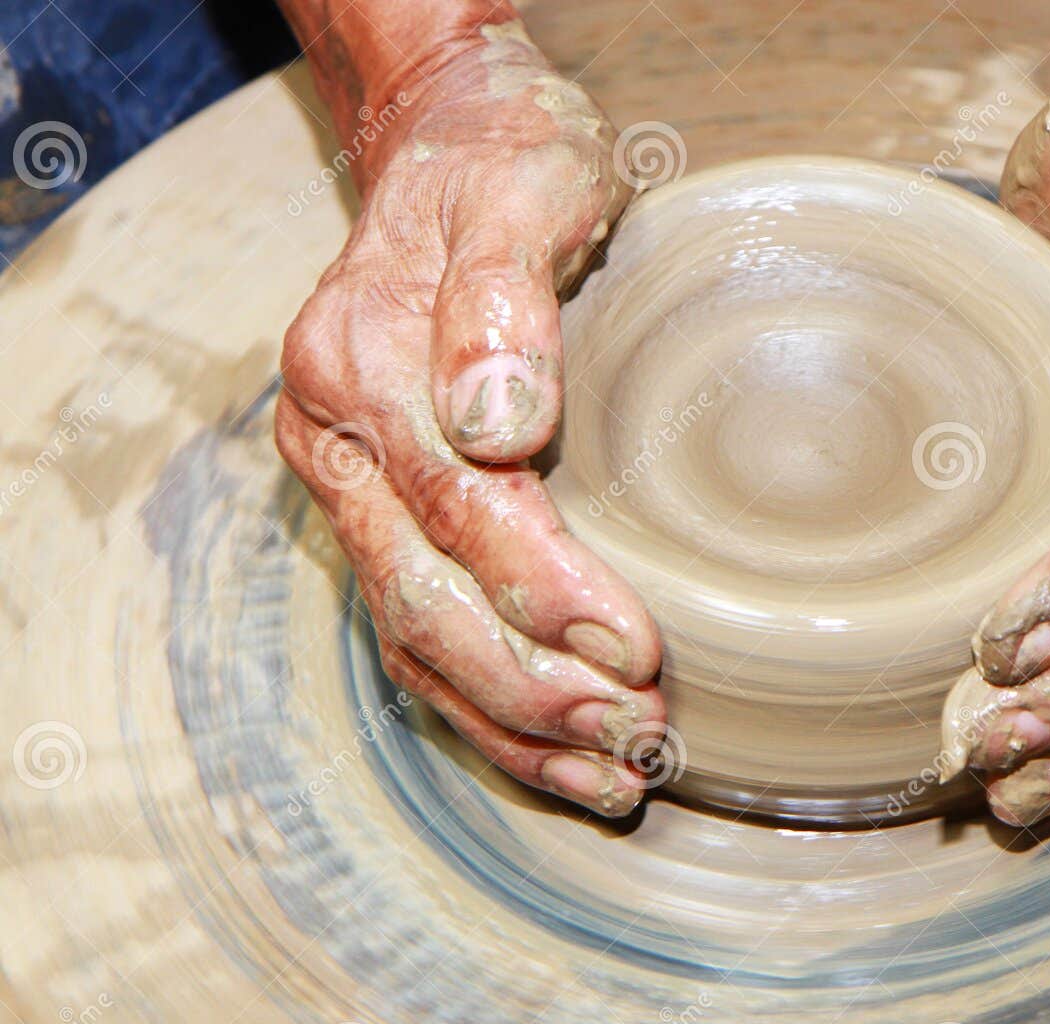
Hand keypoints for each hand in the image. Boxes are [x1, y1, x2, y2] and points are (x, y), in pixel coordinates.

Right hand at [274, 22, 664, 815]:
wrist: (444, 144)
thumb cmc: (502, 162)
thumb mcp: (522, 186)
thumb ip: (501, 301)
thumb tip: (499, 423)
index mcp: (360, 365)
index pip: (461, 507)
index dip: (546, 590)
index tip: (635, 652)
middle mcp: (336, 442)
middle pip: (425, 603)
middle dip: (533, 690)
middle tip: (637, 739)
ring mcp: (350, 489)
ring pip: (414, 644)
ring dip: (514, 727)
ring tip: (613, 777)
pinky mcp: (380, 518)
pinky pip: (417, 637)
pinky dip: (486, 709)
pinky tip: (556, 751)